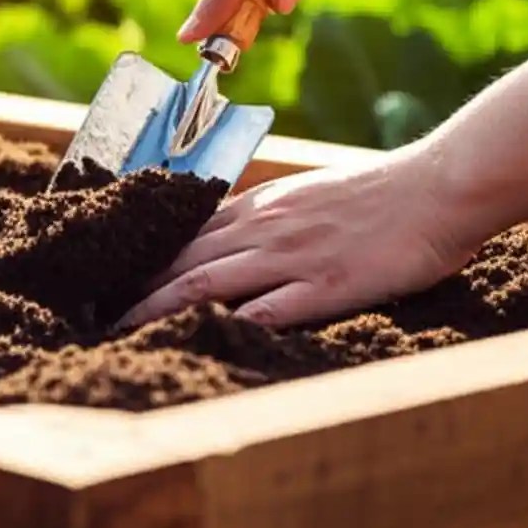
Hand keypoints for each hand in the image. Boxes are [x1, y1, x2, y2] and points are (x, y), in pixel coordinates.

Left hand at [118, 145, 483, 328]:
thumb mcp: (307, 194)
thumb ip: (265, 214)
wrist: (435, 187)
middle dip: (131, 288)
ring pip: (205, 281)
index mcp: (259, 206)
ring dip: (156, 307)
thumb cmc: (377, 195)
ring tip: (119, 331)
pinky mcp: (325, 285)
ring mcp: (291, 256)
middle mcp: (263, 228)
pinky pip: (266, 308)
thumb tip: (226, 233)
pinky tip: (196, 340)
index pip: (182, 234)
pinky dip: (226, 323)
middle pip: (180, 259)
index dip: (140, 259)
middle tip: (92, 313)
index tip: (107, 280)